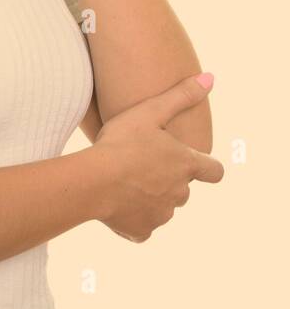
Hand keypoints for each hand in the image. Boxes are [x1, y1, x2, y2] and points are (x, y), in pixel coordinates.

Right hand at [90, 72, 223, 242]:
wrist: (93, 181)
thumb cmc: (121, 143)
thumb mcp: (150, 111)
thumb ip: (181, 96)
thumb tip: (211, 78)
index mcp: (186, 165)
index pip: (215, 171)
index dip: (206, 167)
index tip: (192, 162)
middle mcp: (180, 193)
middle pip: (182, 189)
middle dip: (167, 180)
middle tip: (140, 166)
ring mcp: (161, 214)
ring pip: (161, 208)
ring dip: (149, 199)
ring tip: (123, 184)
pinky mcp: (141, 231)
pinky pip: (141, 228)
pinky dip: (133, 220)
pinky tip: (115, 207)